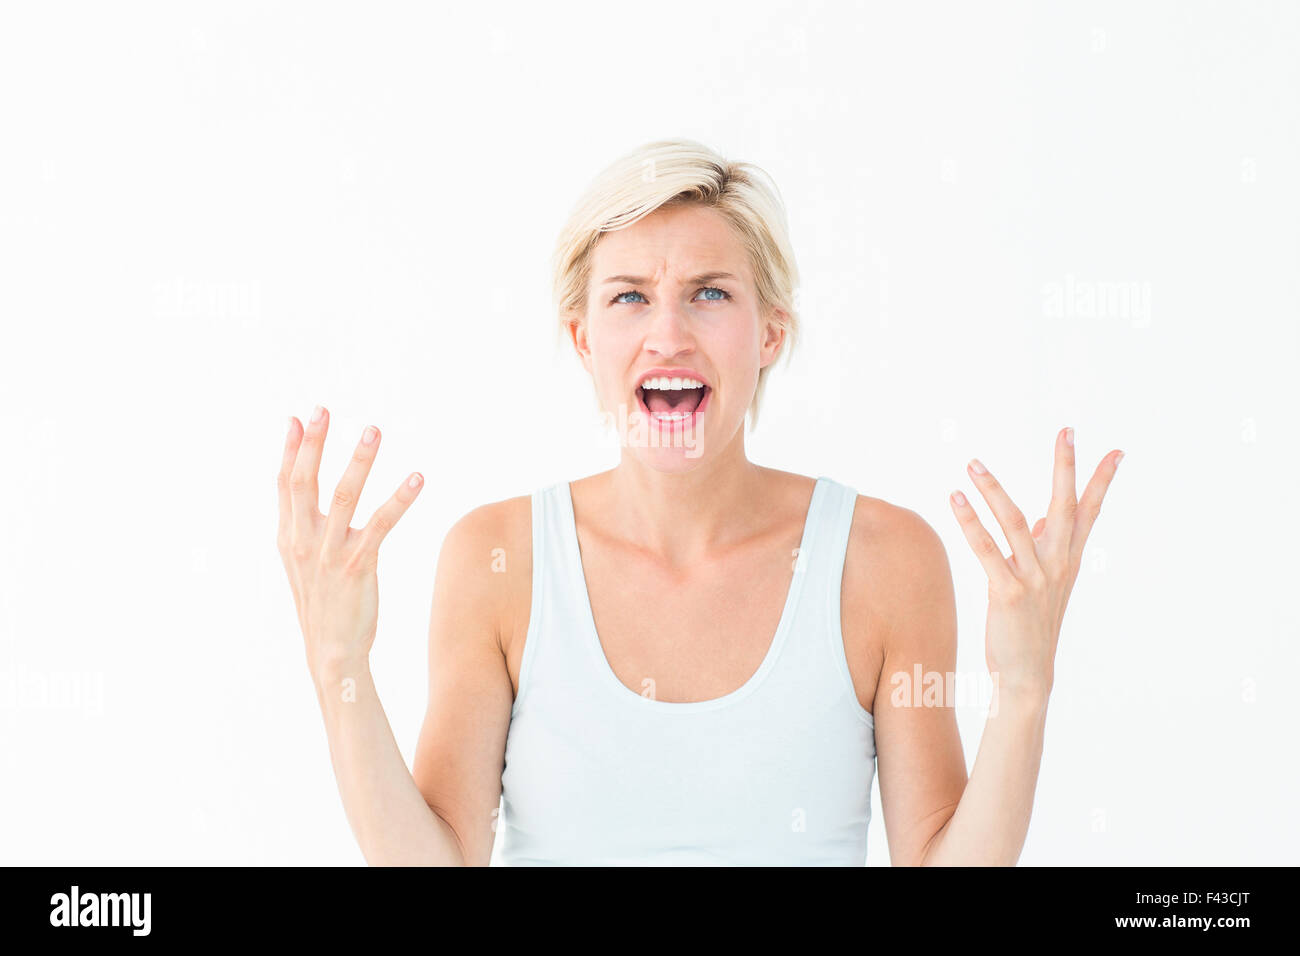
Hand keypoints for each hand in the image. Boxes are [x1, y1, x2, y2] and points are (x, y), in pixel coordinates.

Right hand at [276, 405, 422, 680]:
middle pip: (304, 483)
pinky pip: (381, 524)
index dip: (291, 451)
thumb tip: (303, 495)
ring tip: (373, 430)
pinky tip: (417, 478)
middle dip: (313, 444)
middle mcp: (302, 542)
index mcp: (287, 538)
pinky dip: (400, 498)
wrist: (332, 653)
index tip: (296, 419)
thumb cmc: (324, 605)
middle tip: (323, 410)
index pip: (284, 486)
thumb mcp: (303, 564)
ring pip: (342, 496)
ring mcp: (328, 554)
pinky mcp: (357, 566)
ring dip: (359, 460)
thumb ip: (301, 528)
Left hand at [949, 427, 1121, 698]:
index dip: (1102, 481)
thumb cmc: (1031, 625)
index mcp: (1068, 560)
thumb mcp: (1046, 584)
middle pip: (1064, 507)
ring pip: (1016, 522)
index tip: (1117, 450)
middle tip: (1067, 431)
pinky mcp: (1007, 593)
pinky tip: (956, 499)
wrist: (1027, 675)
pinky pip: (986, 550)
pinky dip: (970, 523)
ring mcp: (1034, 578)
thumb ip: (1045, 548)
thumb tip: (1045, 517)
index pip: (1090, 513)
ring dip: (994, 489)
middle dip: (1066, 468)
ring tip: (974, 463)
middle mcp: (1057, 565)